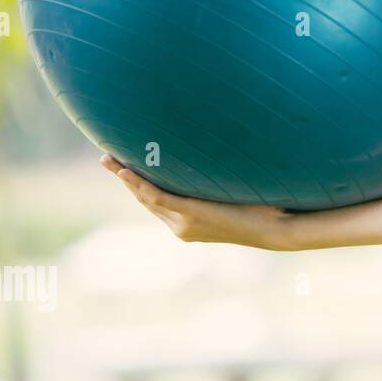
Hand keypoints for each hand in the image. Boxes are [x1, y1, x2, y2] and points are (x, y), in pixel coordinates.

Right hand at [100, 154, 297, 250]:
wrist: (275, 229)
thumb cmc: (264, 210)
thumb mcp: (235, 195)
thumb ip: (221, 181)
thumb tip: (221, 152)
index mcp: (189, 223)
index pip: (156, 203)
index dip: (138, 186)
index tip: (124, 168)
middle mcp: (182, 226)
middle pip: (144, 199)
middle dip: (124, 179)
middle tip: (106, 158)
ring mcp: (184, 223)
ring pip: (146, 197)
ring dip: (125, 178)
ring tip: (108, 159)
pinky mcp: (191, 215)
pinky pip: (158, 198)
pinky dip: (140, 184)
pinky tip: (126, 171)